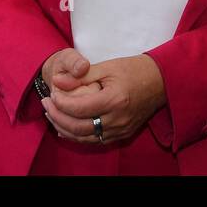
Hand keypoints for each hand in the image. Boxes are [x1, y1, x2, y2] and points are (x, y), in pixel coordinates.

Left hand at [42, 54, 165, 145]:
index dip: (60, 102)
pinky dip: (78, 136)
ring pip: (85, 138)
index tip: (51, 93)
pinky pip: (95, 140)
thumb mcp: (107, 66)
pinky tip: (66, 128)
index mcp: (114, 100)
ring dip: (64, 128)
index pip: (79, 108)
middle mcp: (117, 119)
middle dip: (57, 117)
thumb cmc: (134, 69)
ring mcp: (121, 130)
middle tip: (45, 104)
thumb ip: (80, 76)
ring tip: (51, 115)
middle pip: (79, 127)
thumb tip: (56, 81)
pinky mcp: (122, 134)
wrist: (161, 81)